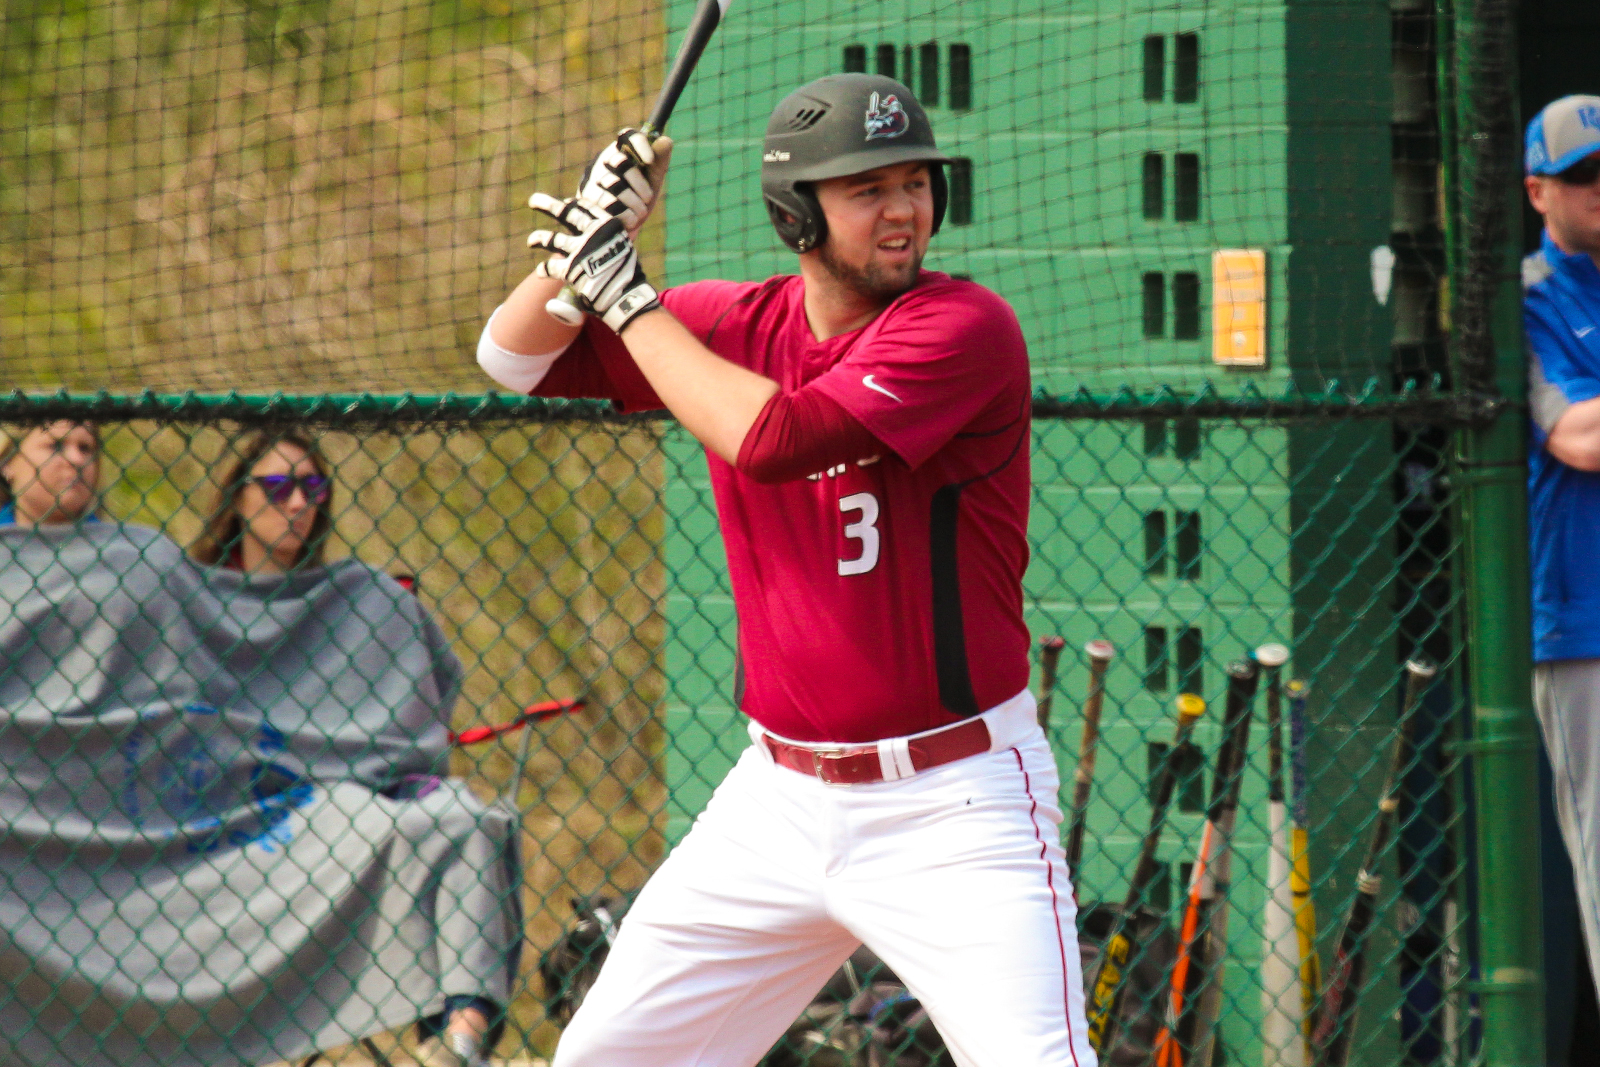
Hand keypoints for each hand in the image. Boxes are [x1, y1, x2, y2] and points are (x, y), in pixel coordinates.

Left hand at [527, 195, 660, 332]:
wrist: (628, 298)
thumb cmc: (626, 274)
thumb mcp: (621, 246)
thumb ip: (606, 237)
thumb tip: (595, 230)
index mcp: (608, 225)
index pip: (585, 207)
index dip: (572, 205)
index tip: (564, 203)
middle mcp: (594, 233)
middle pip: (565, 213)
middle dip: (546, 205)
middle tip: (533, 200)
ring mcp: (581, 250)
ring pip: (552, 239)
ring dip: (538, 238)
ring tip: (532, 241)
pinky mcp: (571, 270)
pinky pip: (550, 267)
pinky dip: (544, 269)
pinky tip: (540, 271)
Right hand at [559, 128, 673, 236]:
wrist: (620, 231)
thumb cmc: (637, 199)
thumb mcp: (652, 180)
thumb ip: (660, 161)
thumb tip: (665, 140)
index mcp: (618, 152)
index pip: (627, 136)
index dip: (639, 144)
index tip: (650, 160)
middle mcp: (601, 163)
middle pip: (621, 162)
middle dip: (640, 183)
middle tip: (648, 198)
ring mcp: (590, 180)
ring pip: (615, 185)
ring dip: (635, 203)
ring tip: (640, 212)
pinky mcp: (585, 201)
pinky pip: (609, 205)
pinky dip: (626, 215)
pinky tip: (630, 220)